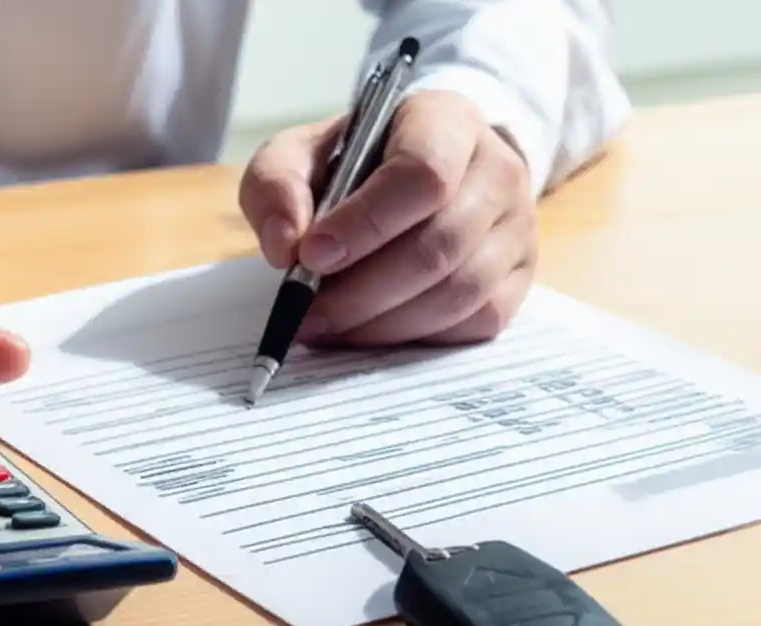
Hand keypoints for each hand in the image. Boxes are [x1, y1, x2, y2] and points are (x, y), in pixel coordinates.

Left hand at [239, 90, 537, 345]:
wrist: (413, 175)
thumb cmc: (353, 163)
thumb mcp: (299, 155)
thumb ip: (277, 186)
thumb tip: (284, 246)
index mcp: (447, 120)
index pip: (422, 174)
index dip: (365, 223)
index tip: (311, 256)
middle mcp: (497, 169)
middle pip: (439, 244)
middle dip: (362, 290)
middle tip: (307, 311)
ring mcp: (517, 226)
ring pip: (457, 292)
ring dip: (381, 322)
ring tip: (327, 325)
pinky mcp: (518, 277)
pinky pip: (473, 321)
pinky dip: (413, 336)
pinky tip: (368, 330)